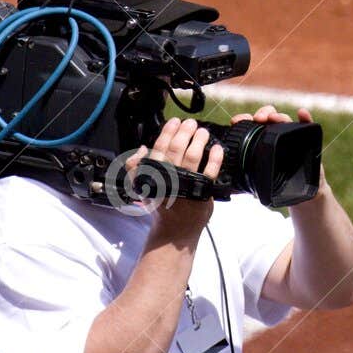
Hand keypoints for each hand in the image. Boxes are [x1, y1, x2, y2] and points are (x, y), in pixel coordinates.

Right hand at [125, 117, 223, 239]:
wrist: (174, 231)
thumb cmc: (161, 206)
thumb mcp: (141, 187)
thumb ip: (135, 167)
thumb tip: (142, 148)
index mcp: (155, 174)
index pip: (160, 147)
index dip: (168, 132)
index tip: (175, 121)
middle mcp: (170, 178)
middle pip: (177, 149)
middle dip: (185, 132)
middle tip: (191, 123)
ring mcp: (187, 185)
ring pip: (193, 157)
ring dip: (199, 140)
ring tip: (203, 132)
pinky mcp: (203, 192)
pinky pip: (210, 172)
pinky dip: (215, 159)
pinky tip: (217, 148)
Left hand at [230, 104, 327, 196]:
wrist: (301, 195)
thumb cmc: (279, 186)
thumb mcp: (260, 184)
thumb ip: (247, 183)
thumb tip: (233, 187)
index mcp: (261, 141)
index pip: (252, 125)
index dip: (244, 120)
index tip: (236, 121)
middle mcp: (276, 136)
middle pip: (268, 118)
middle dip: (261, 114)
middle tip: (257, 118)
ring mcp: (291, 137)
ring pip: (284, 120)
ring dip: (278, 115)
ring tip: (273, 117)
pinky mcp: (307, 140)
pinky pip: (307, 126)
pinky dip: (305, 117)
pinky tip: (301, 112)